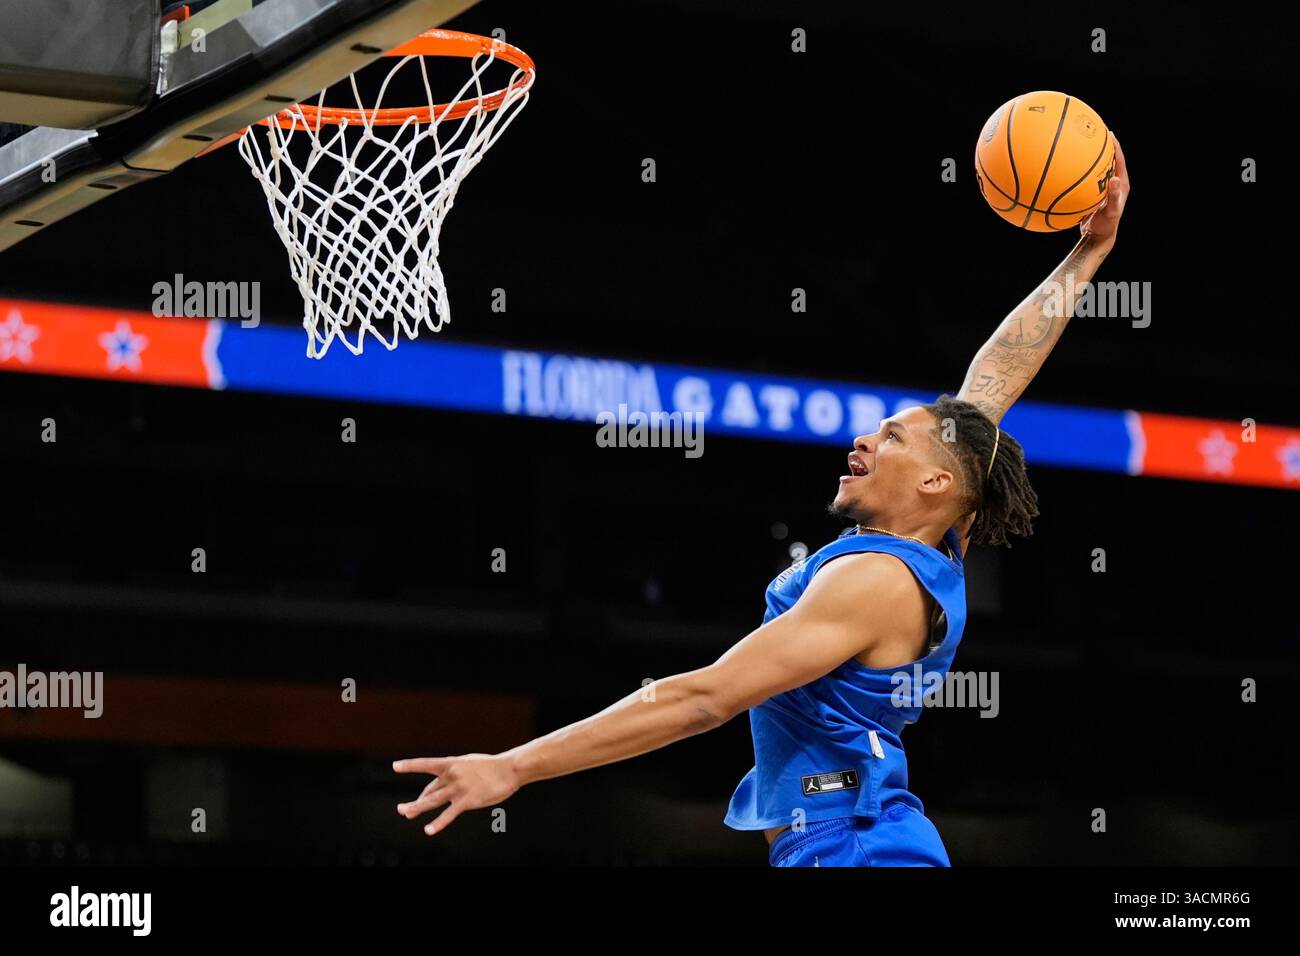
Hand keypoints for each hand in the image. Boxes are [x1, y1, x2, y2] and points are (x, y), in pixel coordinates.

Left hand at [393, 753, 521, 836]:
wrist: (509, 769)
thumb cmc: (491, 767)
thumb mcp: (469, 763)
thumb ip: (455, 773)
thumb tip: (442, 785)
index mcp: (451, 764)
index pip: (426, 764)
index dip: (410, 765)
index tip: (395, 766)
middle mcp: (451, 775)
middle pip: (428, 790)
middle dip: (416, 801)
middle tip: (403, 809)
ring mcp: (458, 788)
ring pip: (432, 801)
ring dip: (416, 807)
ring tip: (406, 813)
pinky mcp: (467, 801)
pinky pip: (449, 814)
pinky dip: (438, 823)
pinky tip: (428, 829)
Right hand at [1079, 133, 1129, 242]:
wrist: (1097, 237)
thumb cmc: (1105, 226)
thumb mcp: (1111, 212)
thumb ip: (1113, 196)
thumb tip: (1115, 179)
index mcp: (1121, 184)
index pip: (1119, 160)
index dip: (1115, 147)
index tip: (1109, 134)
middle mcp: (1113, 184)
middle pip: (1109, 161)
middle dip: (1103, 147)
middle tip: (1095, 133)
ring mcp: (1102, 189)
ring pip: (1096, 169)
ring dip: (1089, 158)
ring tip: (1080, 146)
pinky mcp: (1092, 195)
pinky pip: (1085, 180)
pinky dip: (1078, 173)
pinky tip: (1066, 170)